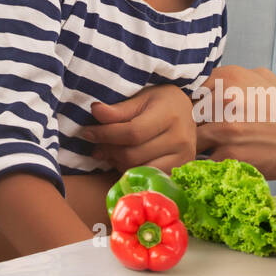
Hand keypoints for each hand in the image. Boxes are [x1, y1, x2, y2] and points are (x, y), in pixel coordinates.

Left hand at [82, 84, 196, 172]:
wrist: (188, 111)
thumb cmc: (162, 101)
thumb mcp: (141, 98)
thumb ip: (119, 109)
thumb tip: (95, 112)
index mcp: (169, 115)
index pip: (132, 133)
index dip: (106, 134)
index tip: (87, 132)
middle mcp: (180, 139)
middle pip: (133, 154)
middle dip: (109, 150)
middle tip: (96, 145)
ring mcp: (184, 157)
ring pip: (139, 169)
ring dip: (118, 163)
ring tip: (109, 152)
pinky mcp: (182, 169)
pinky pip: (150, 177)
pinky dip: (132, 171)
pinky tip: (124, 160)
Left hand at [194, 64, 275, 179]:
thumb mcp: (262, 77)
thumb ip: (233, 76)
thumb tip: (209, 82)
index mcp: (228, 77)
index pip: (192, 91)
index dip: (195, 105)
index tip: (201, 114)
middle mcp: (223, 100)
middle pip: (188, 115)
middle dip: (193, 124)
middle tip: (203, 132)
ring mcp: (225, 128)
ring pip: (194, 138)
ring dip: (200, 145)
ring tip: (211, 147)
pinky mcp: (230, 154)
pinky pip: (205, 159)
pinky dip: (210, 162)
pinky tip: (221, 160)